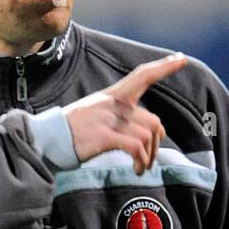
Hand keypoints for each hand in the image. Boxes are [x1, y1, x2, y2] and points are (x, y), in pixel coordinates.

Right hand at [62, 54, 186, 175]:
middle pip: (153, 120)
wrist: (47, 138)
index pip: (142, 75)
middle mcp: (114, 105)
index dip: (163, 66)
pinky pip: (136, 148)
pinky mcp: (106, 137)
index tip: (181, 59)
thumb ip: (115, 115)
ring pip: (148, 135)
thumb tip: (137, 130)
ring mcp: (110, 121)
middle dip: (157, 144)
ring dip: (149, 157)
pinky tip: (135, 169)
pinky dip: (141, 161)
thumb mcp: (93, 112)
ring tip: (141, 168)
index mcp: (112, 96)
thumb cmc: (69, 130)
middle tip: (149, 159)